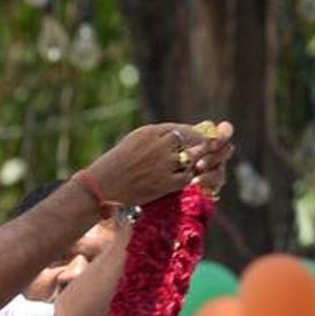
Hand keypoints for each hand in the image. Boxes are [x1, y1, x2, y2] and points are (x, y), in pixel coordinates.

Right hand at [88, 122, 234, 207]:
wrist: (104, 185)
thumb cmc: (116, 163)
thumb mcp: (135, 140)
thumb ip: (156, 136)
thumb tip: (176, 135)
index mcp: (151, 132)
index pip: (181, 129)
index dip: (193, 134)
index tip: (200, 137)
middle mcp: (159, 145)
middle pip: (191, 141)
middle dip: (202, 145)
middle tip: (211, 149)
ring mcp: (163, 165)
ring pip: (191, 159)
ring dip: (198, 161)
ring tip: (201, 163)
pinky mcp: (165, 183)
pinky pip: (186, 177)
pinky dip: (190, 177)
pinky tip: (189, 177)